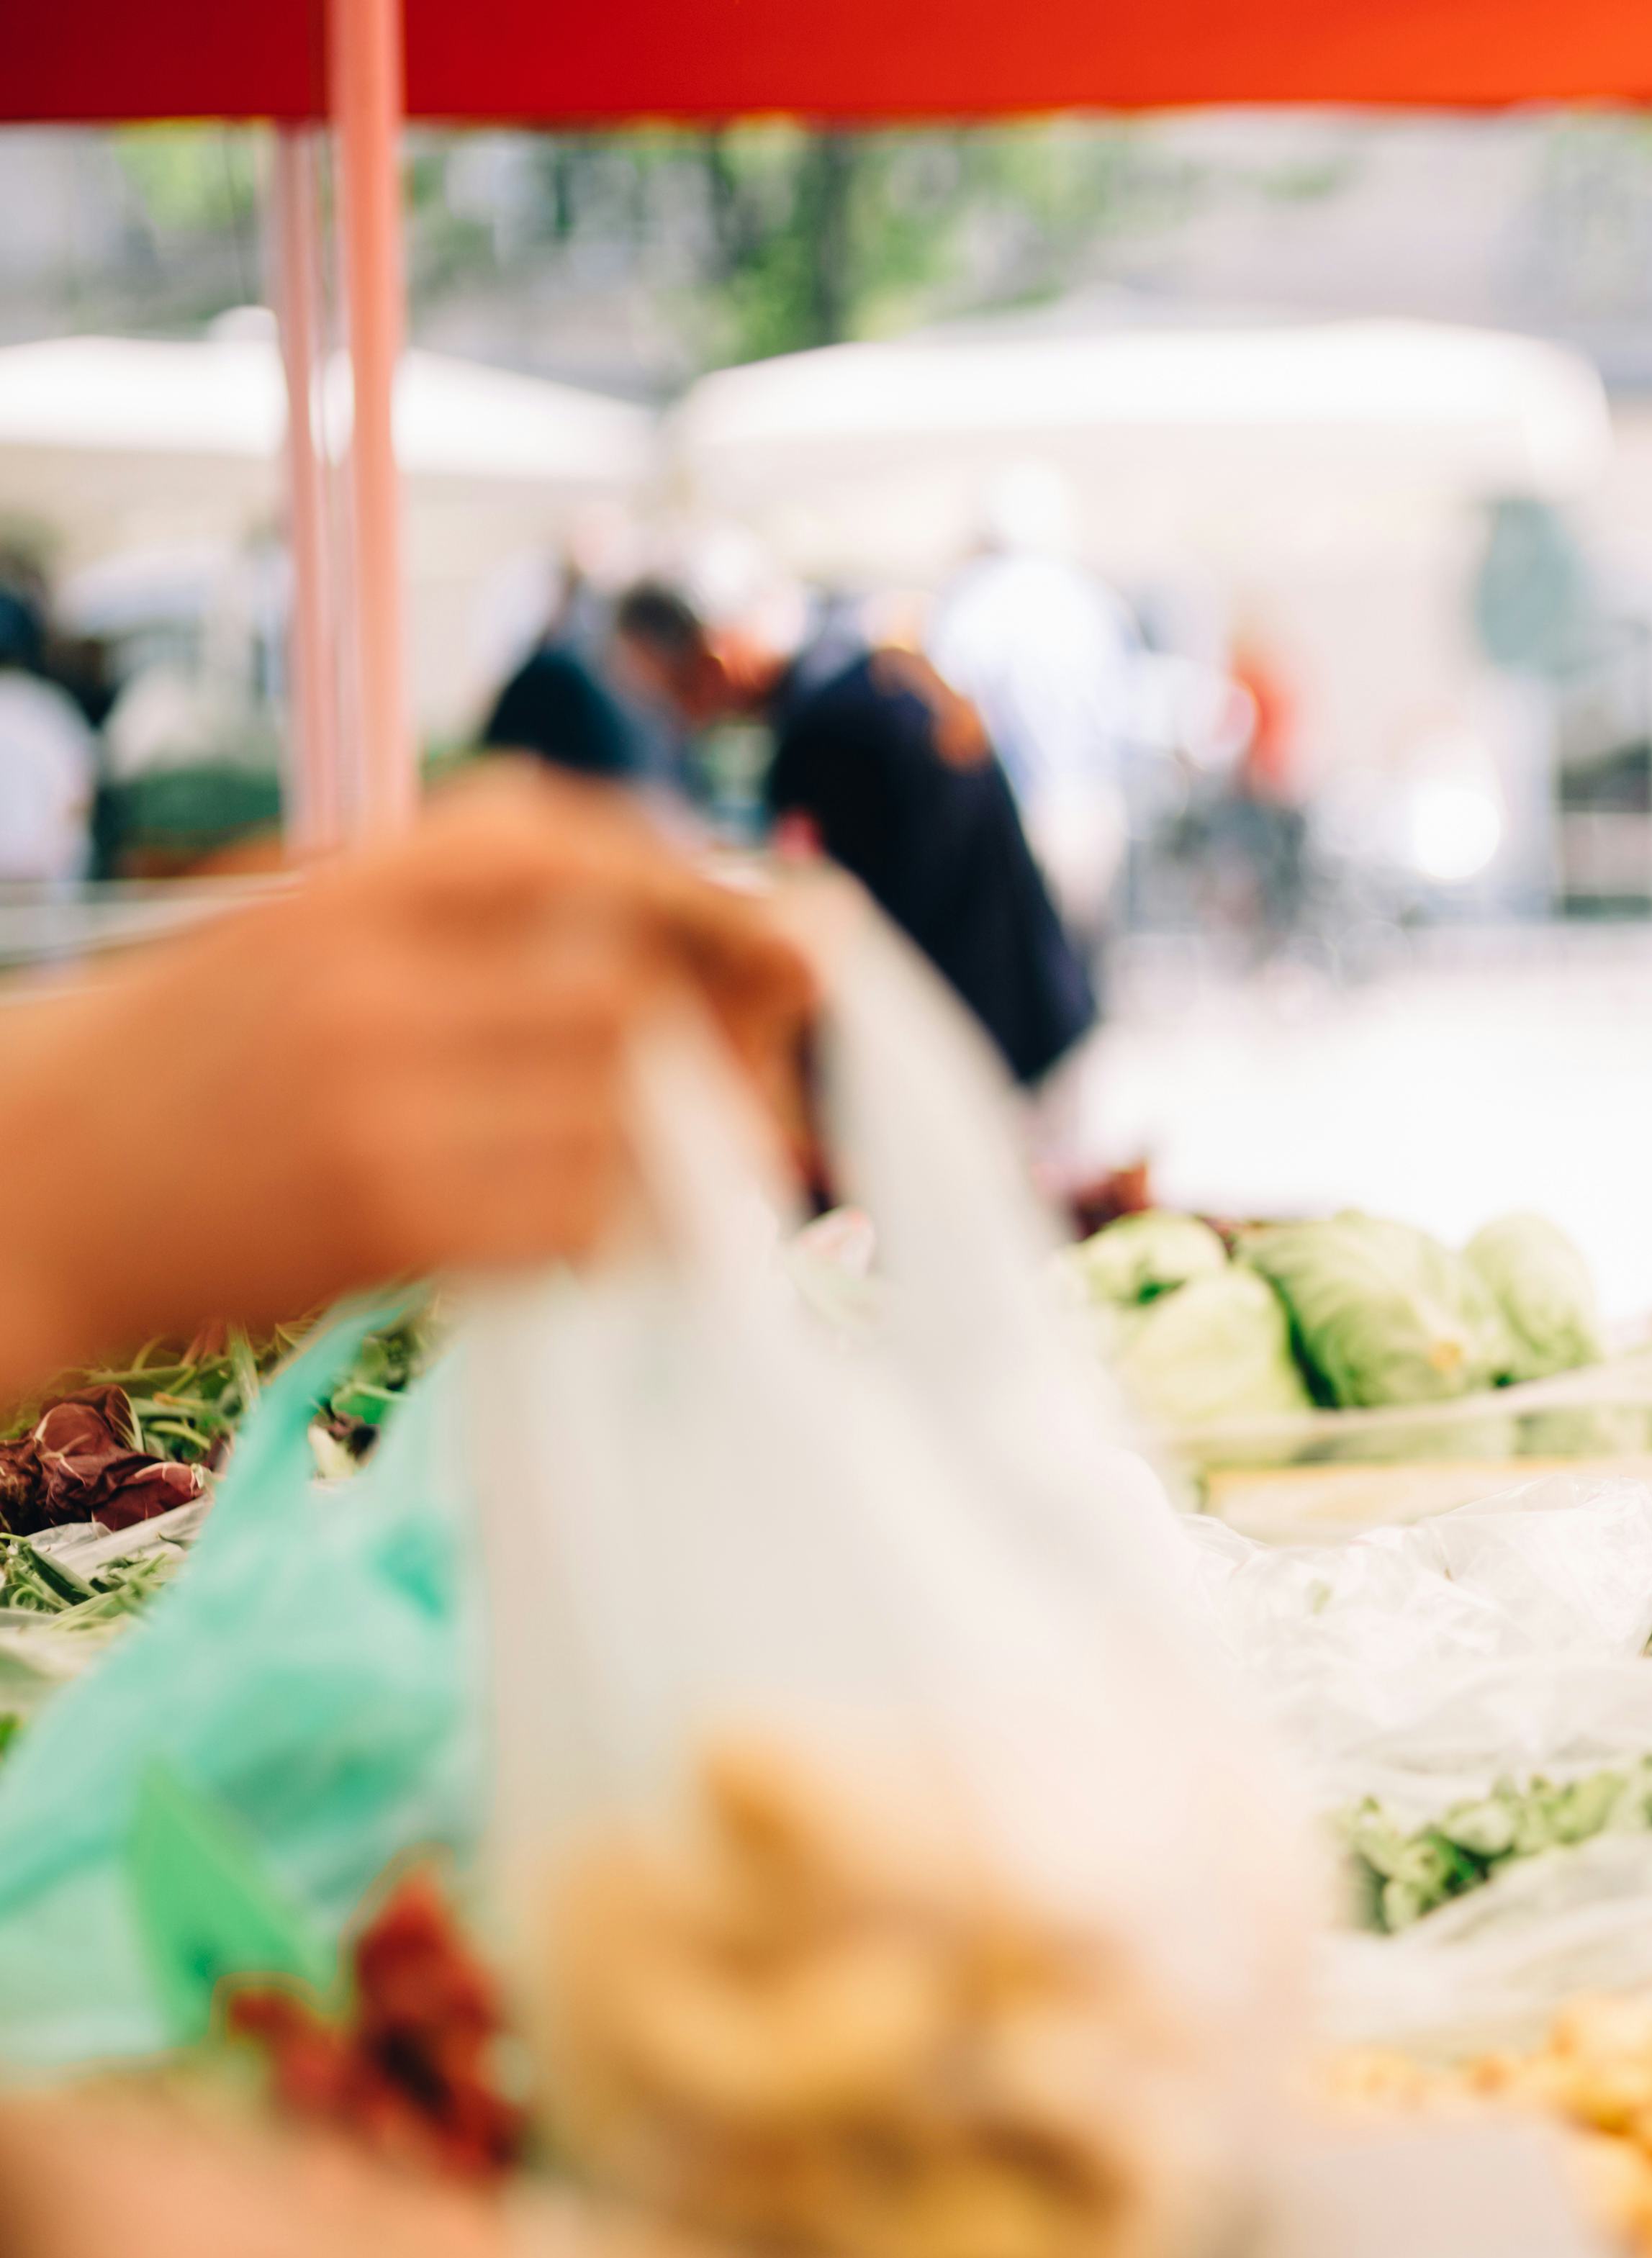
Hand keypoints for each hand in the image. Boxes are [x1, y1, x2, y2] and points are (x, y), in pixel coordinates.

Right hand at [0, 771, 809, 1377]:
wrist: (27, 1175)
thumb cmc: (194, 1049)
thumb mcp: (305, 922)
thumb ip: (474, 905)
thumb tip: (705, 926)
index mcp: (347, 886)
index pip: (568, 846)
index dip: (703, 889)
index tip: (784, 936)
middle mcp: (367, 985)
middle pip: (625, 991)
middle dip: (728, 1031)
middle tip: (772, 1066)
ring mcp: (378, 1109)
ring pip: (622, 1114)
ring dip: (702, 1139)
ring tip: (732, 1152)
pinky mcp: (386, 1226)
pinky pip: (578, 1220)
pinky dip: (638, 1222)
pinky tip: (647, 1220)